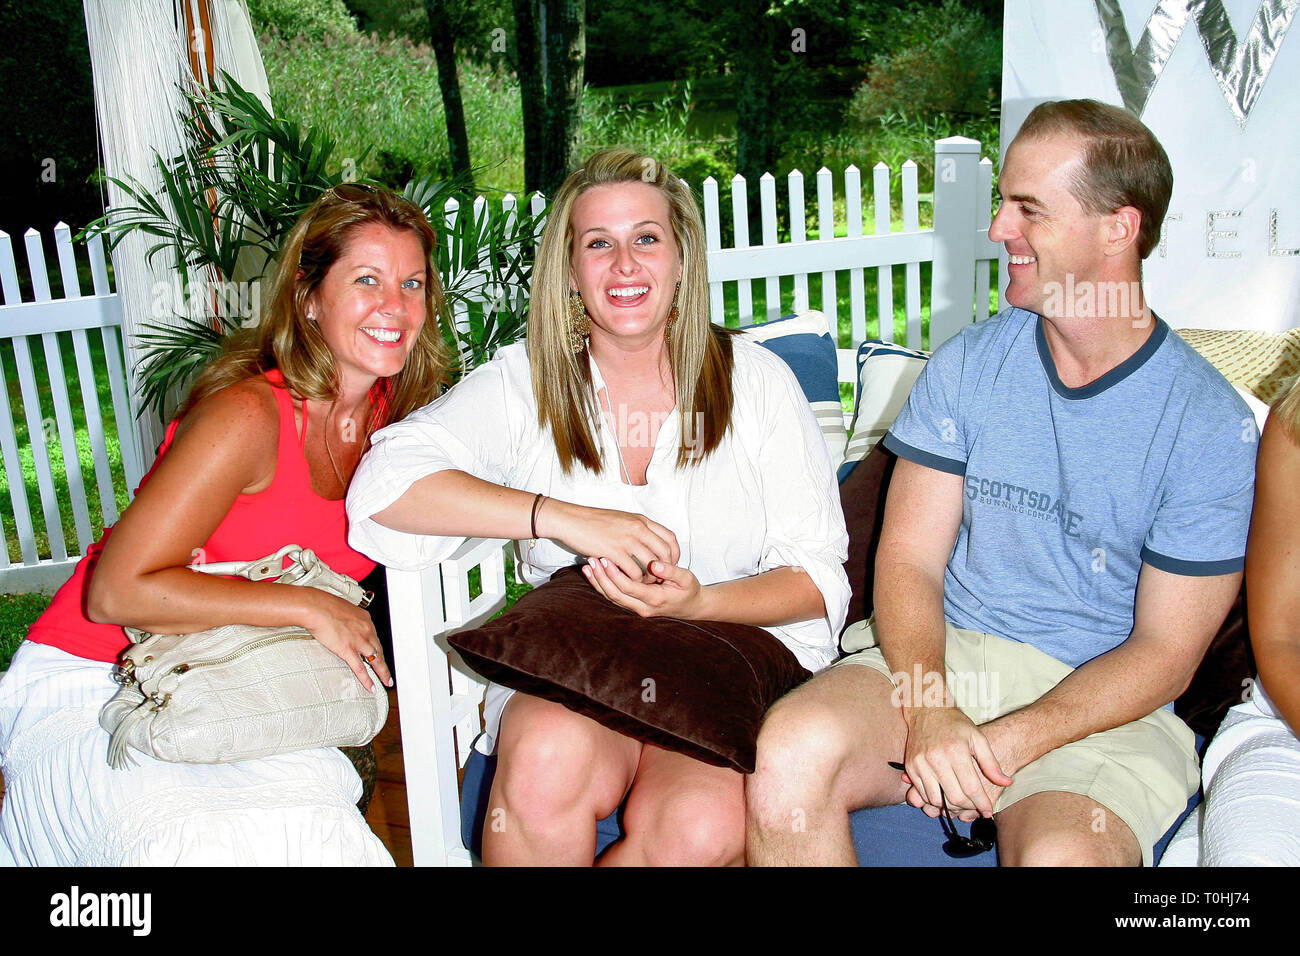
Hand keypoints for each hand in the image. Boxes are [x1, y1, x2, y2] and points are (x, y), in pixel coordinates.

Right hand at [301, 590, 392, 691]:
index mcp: (364, 619)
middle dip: (384, 663)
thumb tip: (343, 623)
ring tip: (385, 681)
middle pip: (378, 649)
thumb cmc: (323, 605)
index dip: (376, 648)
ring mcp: (358, 641)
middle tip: (388, 673)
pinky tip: (371, 686)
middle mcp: (365, 629)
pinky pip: (360, 668)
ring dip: (382, 672)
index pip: (374, 637)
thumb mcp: (342, 609)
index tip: (378, 654)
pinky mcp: (348, 650)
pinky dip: (367, 679)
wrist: (315, 607)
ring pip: (375, 660)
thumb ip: (347, 619)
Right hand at [540, 499, 679, 581]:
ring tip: (644, 583)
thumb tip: (647, 540)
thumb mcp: (622, 519)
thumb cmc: (593, 521)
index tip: (670, 564)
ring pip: (652, 565)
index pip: (670, 538)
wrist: (572, 520)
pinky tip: (628, 582)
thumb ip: (637, 528)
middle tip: (659, 578)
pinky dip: (634, 580)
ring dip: (650, 577)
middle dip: (665, 569)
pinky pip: (634, 572)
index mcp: (641, 520)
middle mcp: (638, 529)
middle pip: (665, 553)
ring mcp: (628, 540)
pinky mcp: (615, 552)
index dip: (674, 554)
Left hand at [582, 557, 705, 619]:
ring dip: (598, 582)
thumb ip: (671, 571)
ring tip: (588, 565)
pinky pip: (614, 597)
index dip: (615, 574)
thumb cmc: (689, 590)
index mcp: (655, 599)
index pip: (628, 587)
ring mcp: (637, 609)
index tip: (605, 558)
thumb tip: (655, 564)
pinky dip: (602, 586)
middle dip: (601, 578)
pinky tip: (594, 574)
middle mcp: (643, 608)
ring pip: (612, 598)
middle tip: (592, 560)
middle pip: (615, 595)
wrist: (692, 607)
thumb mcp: (686, 578)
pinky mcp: (633, 605)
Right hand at [901, 705, 1012, 819]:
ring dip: (949, 806)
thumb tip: (1006, 783)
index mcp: (955, 750)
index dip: (982, 803)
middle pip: (954, 797)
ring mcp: (920, 763)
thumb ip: (991, 763)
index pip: (971, 788)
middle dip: (967, 807)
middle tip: (975, 806)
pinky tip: (944, 794)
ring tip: (960, 802)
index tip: (988, 811)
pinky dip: (934, 799)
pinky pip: (922, 793)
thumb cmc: (955, 724)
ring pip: (936, 800)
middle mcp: (936, 758)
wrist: (927, 710)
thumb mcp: (978, 738)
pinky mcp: (911, 767)